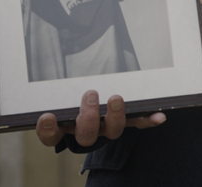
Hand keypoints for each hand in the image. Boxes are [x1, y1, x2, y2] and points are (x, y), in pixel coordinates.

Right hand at [35, 90, 165, 148]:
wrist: (94, 108)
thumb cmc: (71, 98)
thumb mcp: (60, 93)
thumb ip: (55, 86)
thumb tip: (42, 66)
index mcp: (64, 126)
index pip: (51, 135)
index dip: (48, 129)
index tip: (48, 116)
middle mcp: (85, 131)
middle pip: (85, 134)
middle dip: (88, 117)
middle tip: (90, 95)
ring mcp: (106, 128)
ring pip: (112, 131)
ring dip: (115, 115)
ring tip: (116, 98)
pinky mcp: (124, 122)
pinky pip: (137, 123)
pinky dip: (148, 119)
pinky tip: (159, 116)